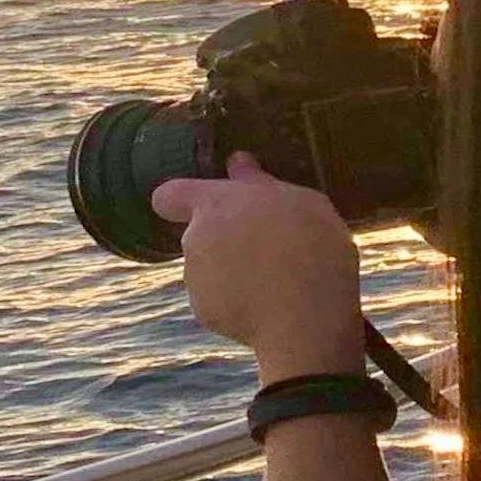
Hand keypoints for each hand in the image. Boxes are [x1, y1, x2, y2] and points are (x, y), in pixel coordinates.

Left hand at [151, 152, 364, 381]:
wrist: (304, 317)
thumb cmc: (311, 248)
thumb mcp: (301, 200)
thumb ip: (261, 181)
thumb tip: (238, 163)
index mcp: (215, 203)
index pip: (169, 194)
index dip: (181, 199)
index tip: (203, 205)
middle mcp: (194, 237)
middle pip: (201, 233)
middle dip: (225, 239)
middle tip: (268, 248)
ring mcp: (195, 277)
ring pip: (210, 267)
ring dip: (233, 271)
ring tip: (275, 280)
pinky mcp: (202, 312)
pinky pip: (217, 300)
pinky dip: (236, 302)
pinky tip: (268, 305)